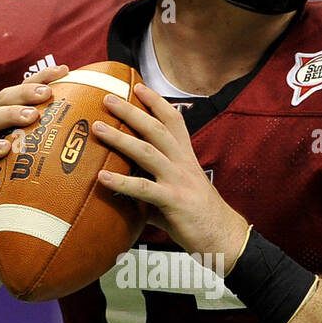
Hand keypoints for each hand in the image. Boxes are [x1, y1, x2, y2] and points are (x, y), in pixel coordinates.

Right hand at [0, 64, 69, 234]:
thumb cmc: (6, 184)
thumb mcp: (30, 163)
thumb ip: (50, 150)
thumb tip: (90, 144)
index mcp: (7, 123)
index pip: (23, 93)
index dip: (41, 78)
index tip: (65, 70)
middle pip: (5, 99)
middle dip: (26, 91)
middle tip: (47, 93)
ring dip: (10, 113)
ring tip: (30, 115)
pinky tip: (2, 147)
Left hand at [93, 82, 248, 265]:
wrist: (223, 237)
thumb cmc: (197, 216)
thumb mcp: (175, 193)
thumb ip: (150, 188)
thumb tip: (124, 193)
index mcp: (185, 157)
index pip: (173, 120)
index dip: (156, 101)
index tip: (138, 85)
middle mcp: (182, 163)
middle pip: (156, 128)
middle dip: (131, 110)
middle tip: (107, 98)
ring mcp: (178, 180)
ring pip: (147, 152)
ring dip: (120, 138)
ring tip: (98, 129)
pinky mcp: (173, 201)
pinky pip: (143, 189)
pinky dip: (121, 182)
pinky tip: (101, 178)